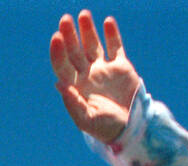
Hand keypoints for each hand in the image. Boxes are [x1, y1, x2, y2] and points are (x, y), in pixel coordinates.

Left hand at [50, 10, 140, 143]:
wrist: (130, 128)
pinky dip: (112, 34)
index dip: (58, 52)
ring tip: (83, 14)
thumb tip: (59, 84)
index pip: (62, 65)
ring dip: (87, 30)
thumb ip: (73, 102)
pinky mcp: (121, 67)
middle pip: (75, 50)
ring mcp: (103, 69)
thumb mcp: (86, 119)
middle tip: (65, 19)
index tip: (56, 38)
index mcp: (75, 86)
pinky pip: (115, 46)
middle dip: (70, 35)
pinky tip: (107, 21)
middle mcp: (87, 74)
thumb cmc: (104, 128)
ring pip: (92, 44)